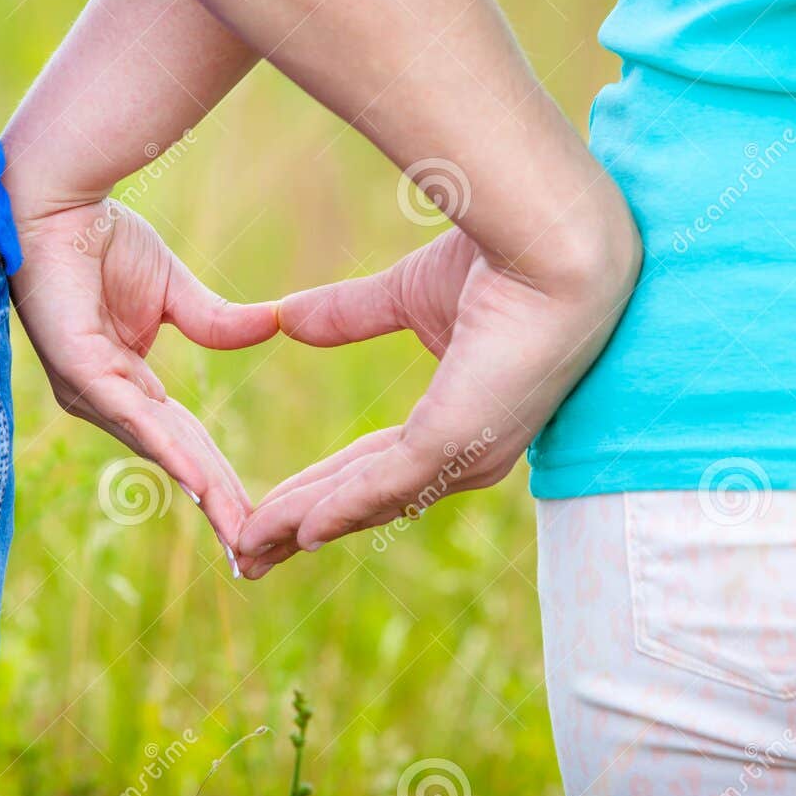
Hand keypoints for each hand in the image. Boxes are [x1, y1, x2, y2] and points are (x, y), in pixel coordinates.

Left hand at [11, 200, 277, 557]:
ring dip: (204, 491)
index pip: (183, 441)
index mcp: (126, 385)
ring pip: (159, 450)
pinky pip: (136, 417)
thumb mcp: (175, 290)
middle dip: (218, 504)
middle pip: (175, 459)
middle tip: (254, 552)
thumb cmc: (102, 238)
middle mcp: (105, 399)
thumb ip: (215, 322)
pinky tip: (204, 482)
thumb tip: (271, 328)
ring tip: (241, 531)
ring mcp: (91, 390)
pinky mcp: (81, 370)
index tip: (255, 517)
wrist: (58, 198)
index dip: (220, 478)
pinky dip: (171, 451)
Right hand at [233, 224, 637, 577]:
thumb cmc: (501, 262)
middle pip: (366, 502)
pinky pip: (384, 484)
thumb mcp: (405, 297)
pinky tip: (298, 531)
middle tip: (248, 552)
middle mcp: (466, 455)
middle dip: (301, 527)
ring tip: (251, 546)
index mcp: (460, 427)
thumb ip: (349, 317)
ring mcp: (464, 454)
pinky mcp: (456, 440)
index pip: (374, 470)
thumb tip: (288, 318)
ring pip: (367, 501)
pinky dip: (337, 509)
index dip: (318, 492)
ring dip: (304, 525)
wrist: (548, 242)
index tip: (270, 511)